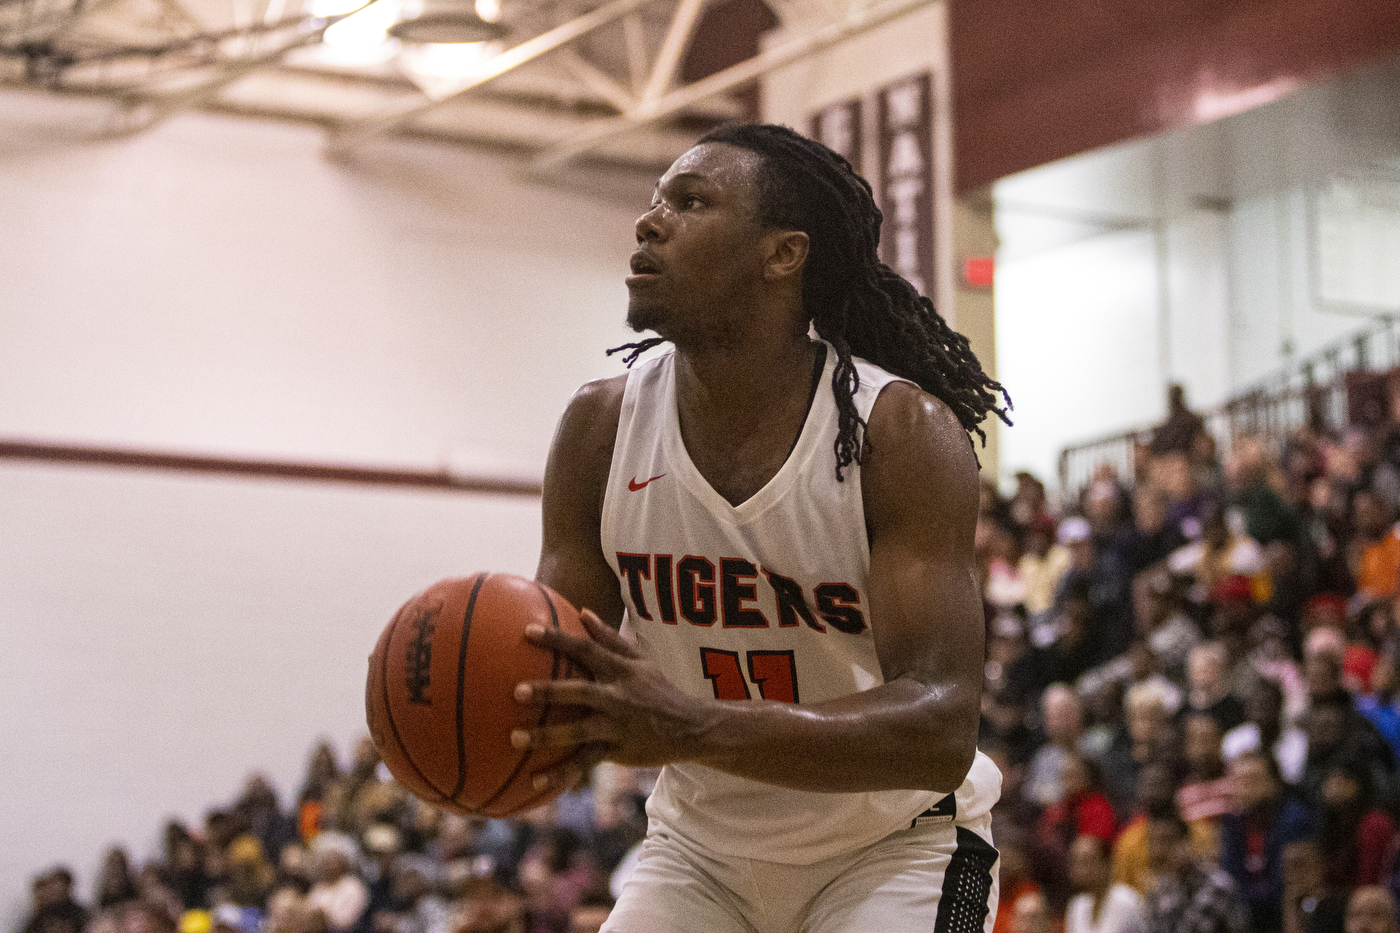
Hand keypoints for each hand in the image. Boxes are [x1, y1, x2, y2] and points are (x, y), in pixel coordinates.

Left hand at [512, 609, 713, 788]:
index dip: (557, 639)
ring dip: (546, 736)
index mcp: (620, 671)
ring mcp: (616, 726)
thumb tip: (583, 612)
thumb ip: (610, 638)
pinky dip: (561, 774)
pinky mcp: (617, 751)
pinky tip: (534, 783)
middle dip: (549, 691)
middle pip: (578, 691)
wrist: (691, 727)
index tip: (527, 631)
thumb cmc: (659, 689)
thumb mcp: (641, 660)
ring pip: (577, 732)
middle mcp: (617, 697)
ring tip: (515, 738)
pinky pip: (584, 763)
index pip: (586, 649)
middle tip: (517, 691)